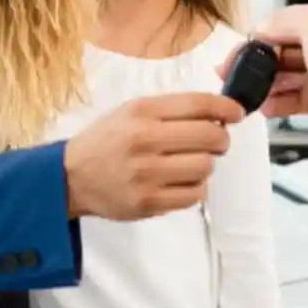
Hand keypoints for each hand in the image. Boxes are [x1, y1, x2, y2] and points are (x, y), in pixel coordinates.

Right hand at [63, 92, 242, 219]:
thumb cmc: (107, 140)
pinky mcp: (148, 202)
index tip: (236, 113)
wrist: (71, 176)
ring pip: (205, 167)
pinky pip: (194, 195)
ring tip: (191, 163)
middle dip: (221, 139)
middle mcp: (145, 140)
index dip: (226, 108)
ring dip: (206, 164)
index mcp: (142, 112)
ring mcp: (146, 174)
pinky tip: (182, 182)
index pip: (199, 104)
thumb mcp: (131, 110)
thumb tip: (218, 112)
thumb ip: (171, 109)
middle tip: (215, 142)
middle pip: (210, 137)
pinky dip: (195, 188)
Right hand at [219, 4, 307, 142]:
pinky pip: (289, 100)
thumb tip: (262, 27)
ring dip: (263, 83)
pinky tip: (263, 106)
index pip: (286, 24)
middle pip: (281, 51)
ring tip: (246, 90)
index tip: (244, 44)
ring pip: (282, 77)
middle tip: (232, 69)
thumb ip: (284, 21)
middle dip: (255, 61)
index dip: (263, 34)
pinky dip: (274, 103)